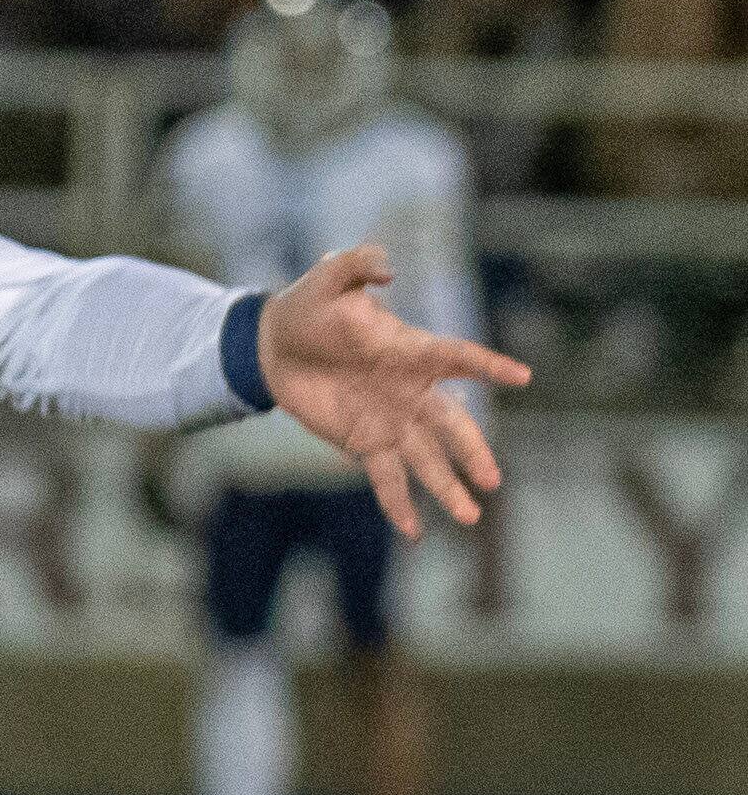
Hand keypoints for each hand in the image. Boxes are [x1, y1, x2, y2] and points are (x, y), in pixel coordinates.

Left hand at [256, 245, 521, 538]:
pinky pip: (386, 477)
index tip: (521, 377)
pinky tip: (414, 530)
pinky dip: (399, 503)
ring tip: (470, 517)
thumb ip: (360, 264)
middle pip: (451, 426)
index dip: (487, 367)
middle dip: (471, 453)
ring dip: (447, 487)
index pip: (458, 358)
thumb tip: (386, 268)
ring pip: (427, 460)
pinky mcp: (363, 441)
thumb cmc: (311, 305)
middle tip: (492, 480)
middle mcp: (411, 390)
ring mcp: (390, 420)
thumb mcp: (332, 277)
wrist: (274, 343)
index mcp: (412, 350)